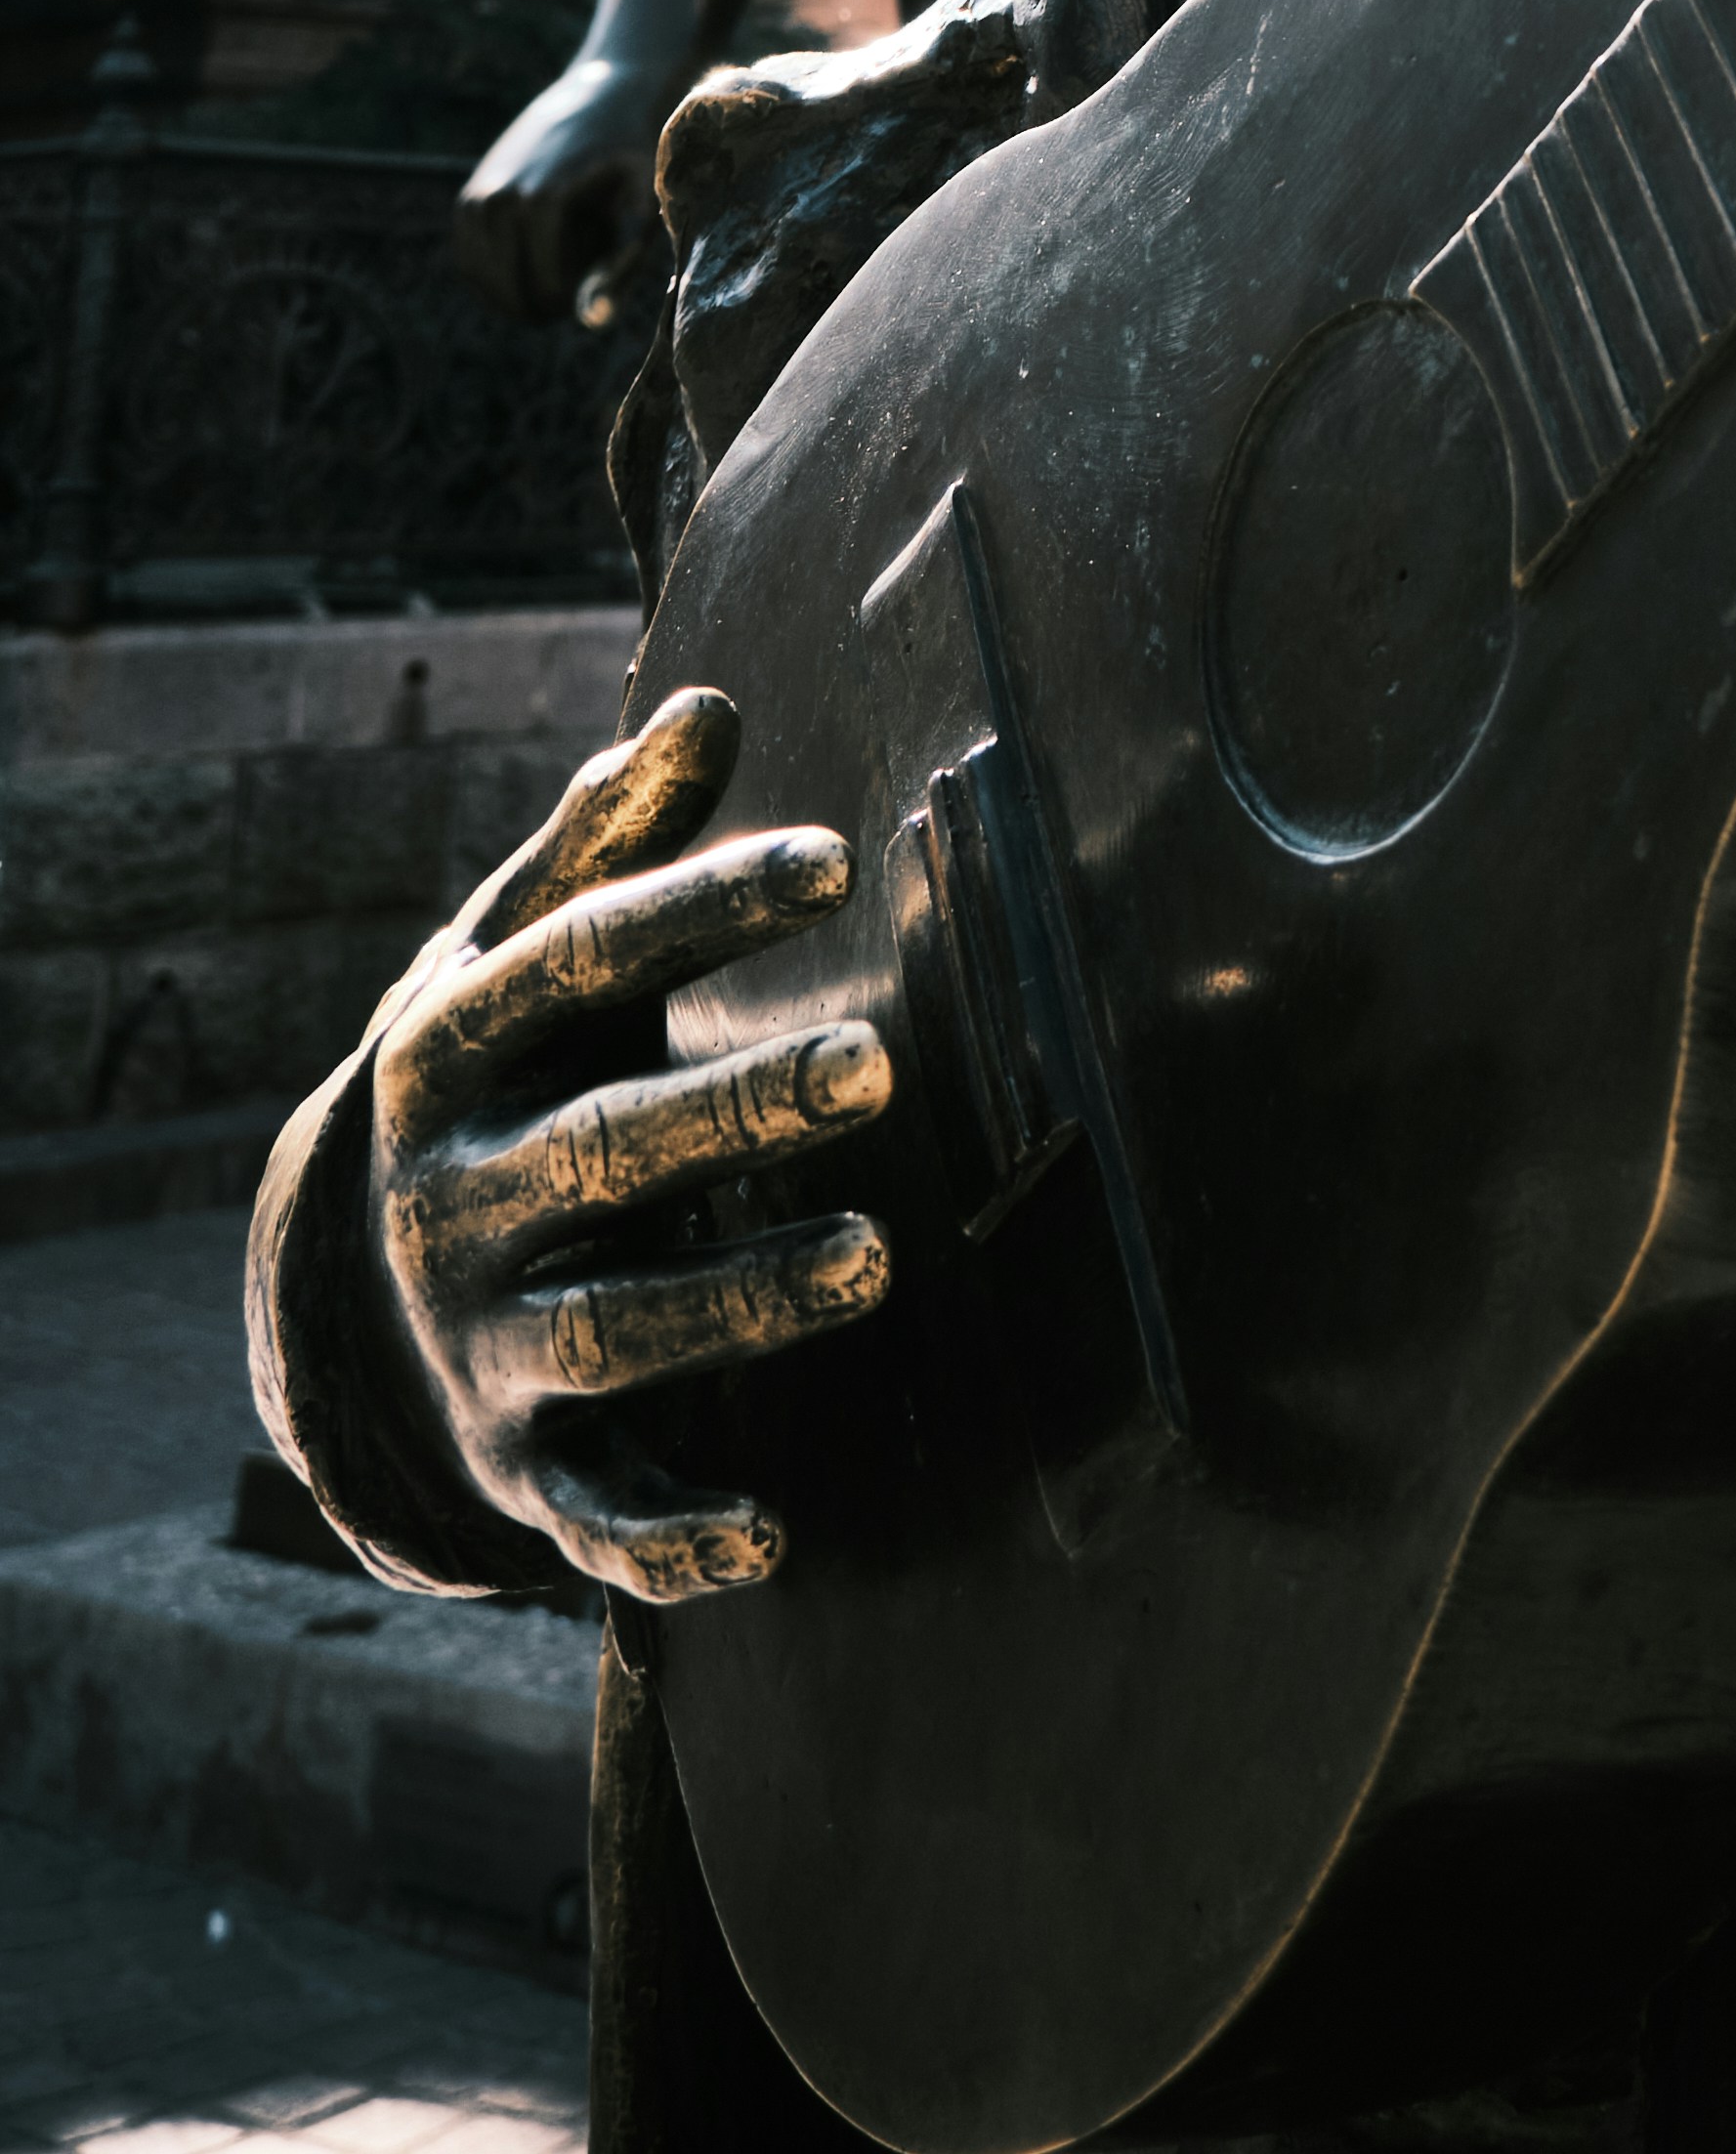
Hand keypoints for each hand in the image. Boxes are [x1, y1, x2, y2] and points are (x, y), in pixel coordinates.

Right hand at [365, 689, 890, 1601]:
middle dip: (737, 1110)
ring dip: (740, 1301)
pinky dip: (672, 1537)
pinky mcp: (518, 1463)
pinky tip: (773, 1536)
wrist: (342, 1284)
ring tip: (876, 1257)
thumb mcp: (515, 951)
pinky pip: (595, 1515)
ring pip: (614, 1330)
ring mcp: (479, 1339)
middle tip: (882, 1061)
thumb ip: (611, 840)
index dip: (702, 904)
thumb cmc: (497, 1071)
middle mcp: (450, 1201)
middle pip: (603, 1150)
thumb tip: (710, 709)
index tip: (832, 854)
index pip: (579, 962)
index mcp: (448, 1053)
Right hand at [457, 48, 692, 325]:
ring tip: (561, 247)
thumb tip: (591, 324)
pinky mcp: (468, 201)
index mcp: (539, 202)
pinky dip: (500, 274)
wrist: (604, 96)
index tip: (603, 270)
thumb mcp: (641, 207)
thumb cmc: (634, 158)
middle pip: (513, 294)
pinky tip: (534, 252)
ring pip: (486, 284)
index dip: (580, 300)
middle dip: (549, 296)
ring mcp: (475, 199)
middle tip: (582, 259)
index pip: (545, 293)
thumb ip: (619, 267)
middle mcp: (496, 199)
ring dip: (521, 284)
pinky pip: (472, 265)